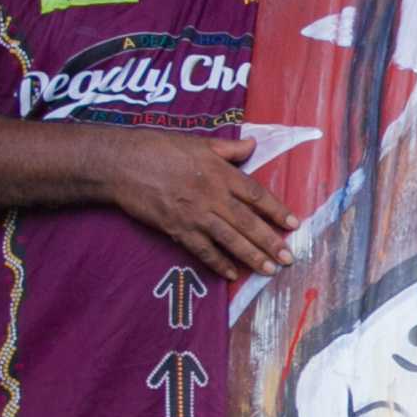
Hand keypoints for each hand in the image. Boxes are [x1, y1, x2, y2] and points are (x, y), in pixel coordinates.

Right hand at [98, 129, 297, 278]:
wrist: (122, 164)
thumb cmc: (159, 148)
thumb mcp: (198, 142)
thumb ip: (228, 148)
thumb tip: (253, 145)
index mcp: (220, 172)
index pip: (255, 194)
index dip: (276, 210)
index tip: (294, 224)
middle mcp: (212, 195)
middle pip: (247, 222)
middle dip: (270, 241)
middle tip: (288, 258)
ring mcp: (194, 214)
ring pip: (229, 239)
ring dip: (251, 256)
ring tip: (269, 270)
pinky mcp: (176, 229)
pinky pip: (202, 250)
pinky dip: (218, 263)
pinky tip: (232, 274)